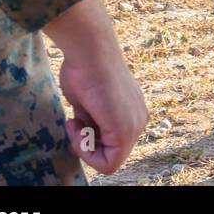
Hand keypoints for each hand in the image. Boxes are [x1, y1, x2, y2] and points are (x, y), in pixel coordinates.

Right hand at [58, 46, 148, 174]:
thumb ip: (93, 122)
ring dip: (84, 146)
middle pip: (110, 154)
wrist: (90, 51)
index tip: (77, 124)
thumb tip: (88, 137)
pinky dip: (86, 151)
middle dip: (87, 145)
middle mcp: (139, 121)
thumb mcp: (88, 105)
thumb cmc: (85, 71)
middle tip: (75, 123)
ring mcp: (135, 125)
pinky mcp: (126, 129)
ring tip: (76, 120)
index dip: (89, 143)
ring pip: (109, 161)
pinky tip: (77, 124)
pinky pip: (109, 162)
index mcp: (132, 113)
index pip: (112, 147)